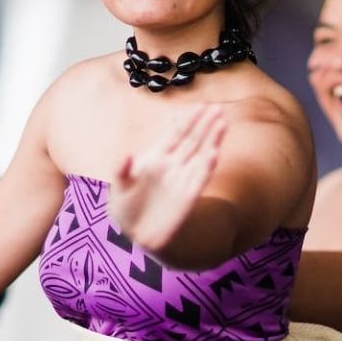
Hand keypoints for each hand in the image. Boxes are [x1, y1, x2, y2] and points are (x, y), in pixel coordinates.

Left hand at [107, 105, 225, 253]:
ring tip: (222, 123)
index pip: (175, 134)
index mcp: (156, 158)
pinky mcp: (188, 196)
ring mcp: (182, 179)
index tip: (199, 105)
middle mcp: (173, 165)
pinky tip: (214, 153)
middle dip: (205, 124)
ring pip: (200, 155)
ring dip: (211, 140)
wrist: (137, 234)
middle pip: (192, 140)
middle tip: (217, 108)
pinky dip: (207, 166)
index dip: (187, 120)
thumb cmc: (126, 208)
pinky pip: (200, 178)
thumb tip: (126, 155)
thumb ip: (121, 171)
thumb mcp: (119, 189)